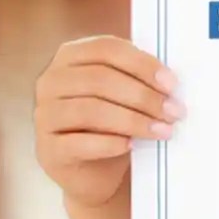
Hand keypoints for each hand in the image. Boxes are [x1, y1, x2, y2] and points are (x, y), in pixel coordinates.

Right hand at [34, 35, 183, 207]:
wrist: (95, 170)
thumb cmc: (114, 122)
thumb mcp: (125, 93)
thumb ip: (139, 78)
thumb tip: (169, 82)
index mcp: (71, 55)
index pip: (107, 49)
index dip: (142, 64)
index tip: (171, 84)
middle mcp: (51, 81)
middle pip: (100, 80)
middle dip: (143, 96)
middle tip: (174, 111)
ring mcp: (44, 115)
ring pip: (91, 111)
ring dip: (133, 121)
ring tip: (162, 130)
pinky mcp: (47, 149)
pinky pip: (79, 143)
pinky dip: (110, 143)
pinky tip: (131, 145)